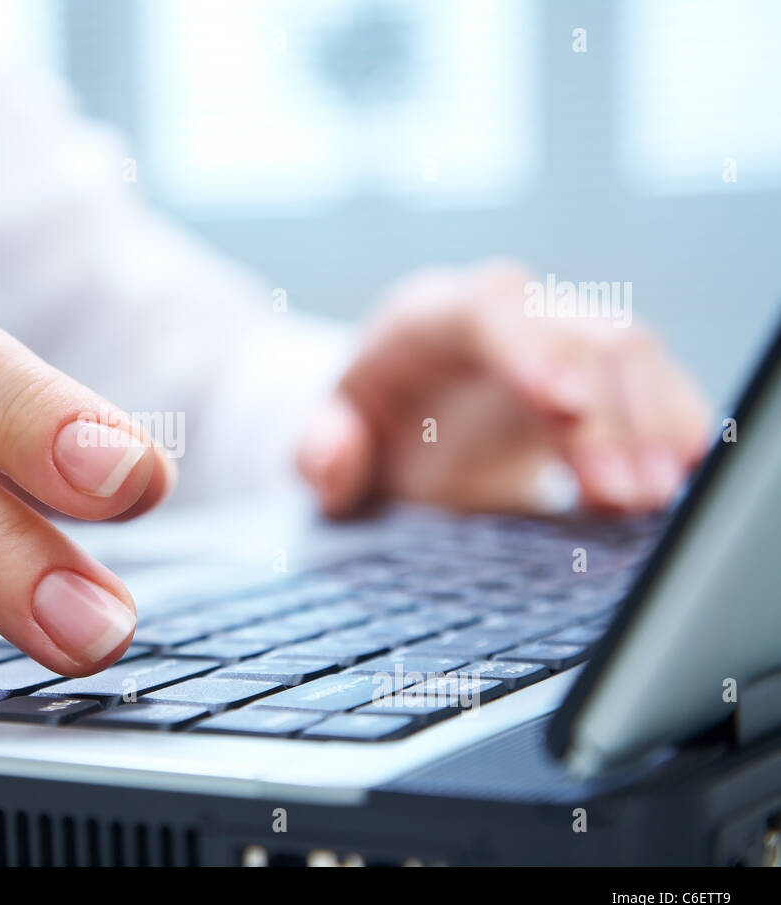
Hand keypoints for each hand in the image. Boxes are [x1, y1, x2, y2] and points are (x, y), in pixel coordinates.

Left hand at [297, 261, 709, 516]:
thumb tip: (332, 453)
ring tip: (655, 497)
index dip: (531, 350)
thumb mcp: (316, 441)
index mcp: (428, 319)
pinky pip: (650, 381)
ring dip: (650, 423)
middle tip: (621, 494)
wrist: (389, 414)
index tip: (566, 406)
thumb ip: (315, 449)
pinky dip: (673, 421)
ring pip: (628, 353)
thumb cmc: (355, 425)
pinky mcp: (596, 375)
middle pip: (575, 334)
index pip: (488, 312)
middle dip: (605, 413)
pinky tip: (684, 470)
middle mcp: (504, 314)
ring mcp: (558, 337)